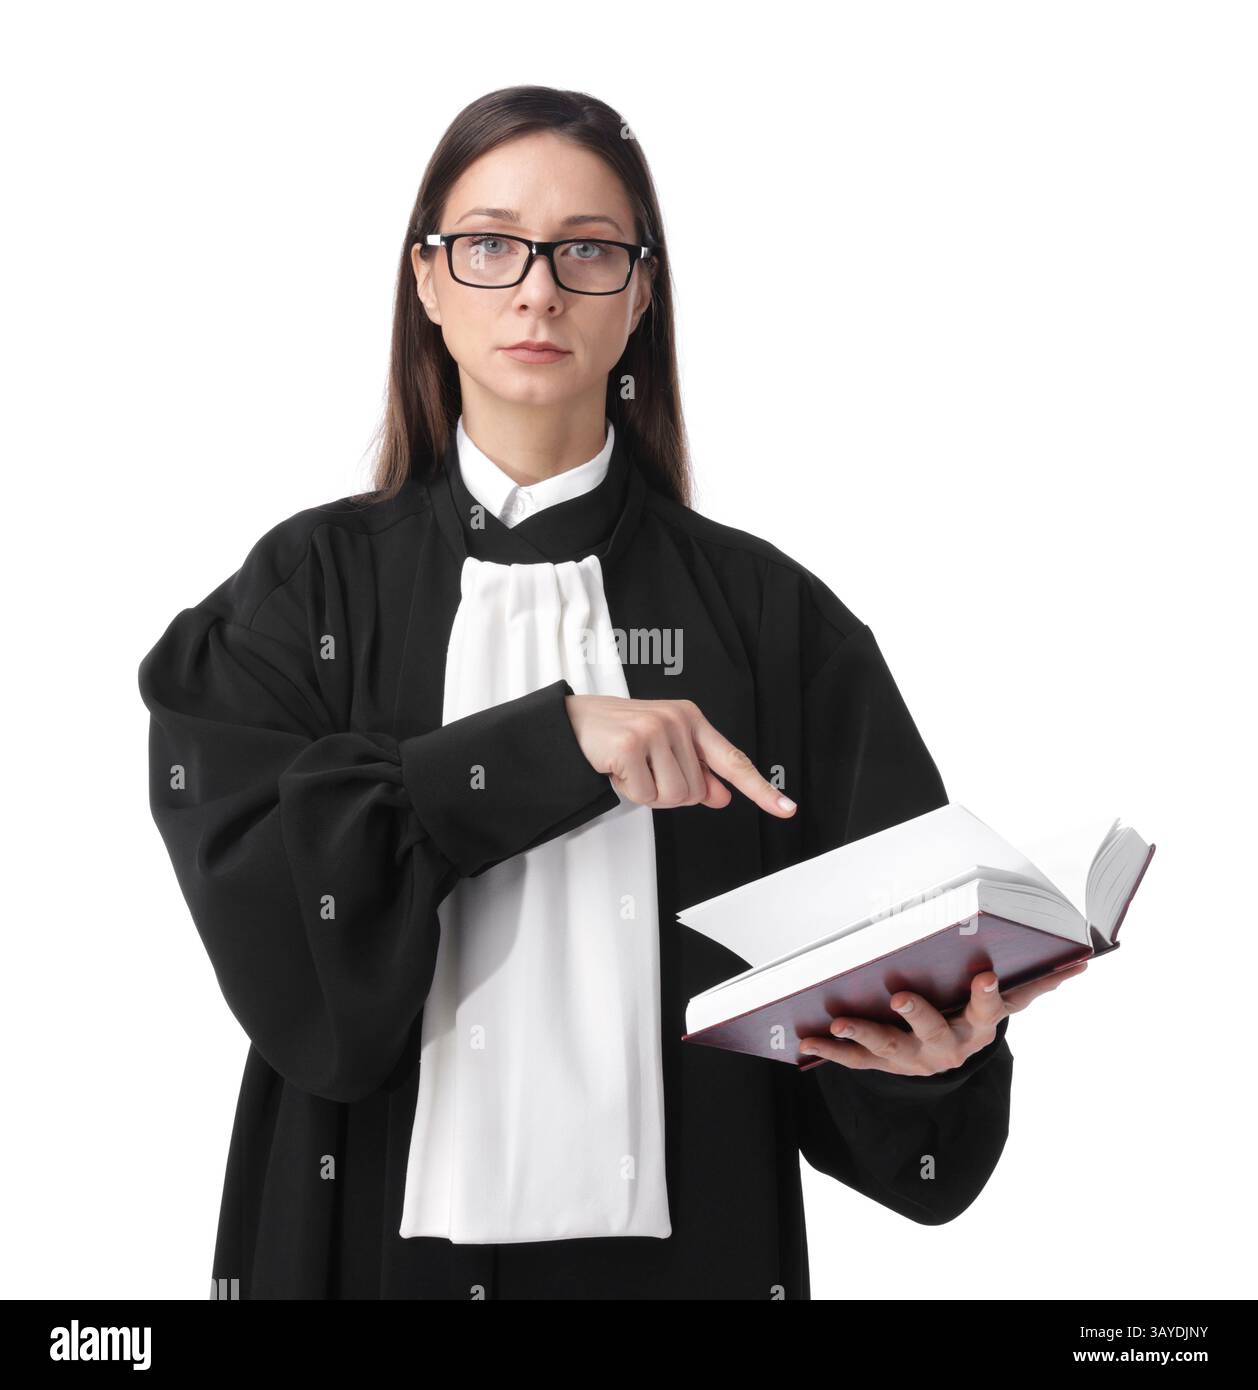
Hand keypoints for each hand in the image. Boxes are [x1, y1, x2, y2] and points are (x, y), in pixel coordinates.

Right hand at [564, 694, 796, 817]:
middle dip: (667, 791)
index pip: (733, 760)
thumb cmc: (616, 734)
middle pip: (695, 792)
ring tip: (630, 768)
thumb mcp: (661, 748)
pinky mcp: (632, 744)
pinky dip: (629, 790)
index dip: (760, 789)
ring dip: (647, 793)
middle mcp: (678, 720)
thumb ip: (694, 771)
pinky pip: (646, 795)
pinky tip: (616, 768)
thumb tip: (721, 795)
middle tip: (642, 769)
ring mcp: (656, 729)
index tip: (785, 808)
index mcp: (690, 719)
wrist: (570, 722)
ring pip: (673, 797)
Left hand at [797, 961, 1090, 1074]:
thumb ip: (1035, 986)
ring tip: (839, 1019)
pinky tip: (806, 1037)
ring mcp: (911, 1060)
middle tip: (899, 995)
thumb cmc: (971, 1018)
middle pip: (932, 1033)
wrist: (945, 1064)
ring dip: (861, 1033)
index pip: (988, 1011)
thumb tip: (1079, 963)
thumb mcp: (1003, 1005)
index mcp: (976, 1028)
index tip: (984, 974)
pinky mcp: (883, 1065)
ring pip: (886, 1048)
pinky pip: (853, 1060)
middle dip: (917, 1015)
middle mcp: (945, 1048)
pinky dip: (830, 1049)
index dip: (986, 996)